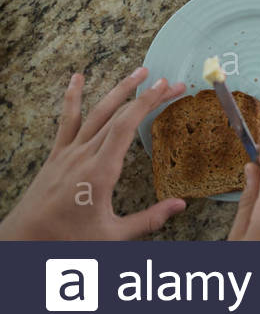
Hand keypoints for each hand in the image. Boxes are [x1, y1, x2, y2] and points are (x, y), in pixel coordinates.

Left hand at [0, 69, 187, 240]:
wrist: (24, 242)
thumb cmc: (66, 242)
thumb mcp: (112, 236)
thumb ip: (149, 219)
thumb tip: (180, 205)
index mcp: (99, 172)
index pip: (127, 126)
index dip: (148, 102)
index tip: (165, 87)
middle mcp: (83, 156)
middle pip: (119, 115)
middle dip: (146, 96)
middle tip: (169, 84)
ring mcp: (68, 153)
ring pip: (96, 113)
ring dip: (118, 89)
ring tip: (137, 71)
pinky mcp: (57, 156)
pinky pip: (67, 121)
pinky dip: (72, 98)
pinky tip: (77, 78)